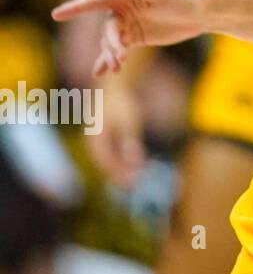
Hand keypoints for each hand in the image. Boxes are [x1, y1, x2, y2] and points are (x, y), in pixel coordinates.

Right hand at [51, 0, 208, 77]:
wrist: (201, 14)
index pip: (95, 1)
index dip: (76, 8)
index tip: (56, 14)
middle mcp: (122, 9)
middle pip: (107, 30)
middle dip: (110, 45)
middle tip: (120, 58)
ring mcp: (128, 24)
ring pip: (110, 43)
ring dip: (110, 56)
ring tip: (115, 68)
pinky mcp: (136, 38)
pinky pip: (118, 50)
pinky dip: (111, 61)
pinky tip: (104, 73)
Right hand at [87, 72, 147, 187]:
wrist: (114, 87)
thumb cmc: (122, 103)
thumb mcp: (129, 121)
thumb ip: (131, 142)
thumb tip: (135, 162)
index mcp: (94, 139)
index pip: (105, 163)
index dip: (118, 175)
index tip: (133, 184)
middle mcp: (92, 142)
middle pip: (105, 164)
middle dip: (120, 176)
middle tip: (136, 186)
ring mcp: (97, 140)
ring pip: (108, 160)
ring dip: (121, 170)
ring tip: (138, 178)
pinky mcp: (103, 138)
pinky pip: (111, 154)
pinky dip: (122, 161)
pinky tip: (136, 165)